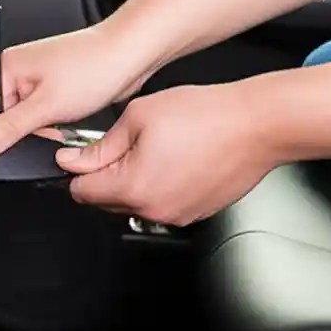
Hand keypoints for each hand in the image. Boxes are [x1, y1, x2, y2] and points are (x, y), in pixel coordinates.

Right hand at [0, 23, 161, 159]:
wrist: (129, 55)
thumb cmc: (93, 67)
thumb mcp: (46, 106)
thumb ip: (9, 128)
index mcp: (4, 67)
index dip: (1, 133)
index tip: (22, 138)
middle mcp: (16, 70)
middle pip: (4, 119)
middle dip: (27, 131)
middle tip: (50, 125)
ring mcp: (35, 79)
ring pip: (25, 120)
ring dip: (43, 128)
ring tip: (64, 114)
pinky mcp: (52, 88)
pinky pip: (42, 115)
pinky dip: (54, 123)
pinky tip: (69, 115)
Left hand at [58, 80, 284, 226]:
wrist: (257, 126)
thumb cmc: (207, 116)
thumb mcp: (139, 116)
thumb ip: (100, 146)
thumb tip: (74, 160)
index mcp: (133, 187)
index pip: (81, 192)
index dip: (79, 169)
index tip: (85, 153)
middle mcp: (153, 209)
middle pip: (105, 202)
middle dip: (107, 175)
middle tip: (128, 143)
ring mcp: (176, 215)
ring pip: (134, 204)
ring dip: (134, 182)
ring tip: (157, 149)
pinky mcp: (195, 214)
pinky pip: (162, 204)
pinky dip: (160, 186)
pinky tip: (176, 159)